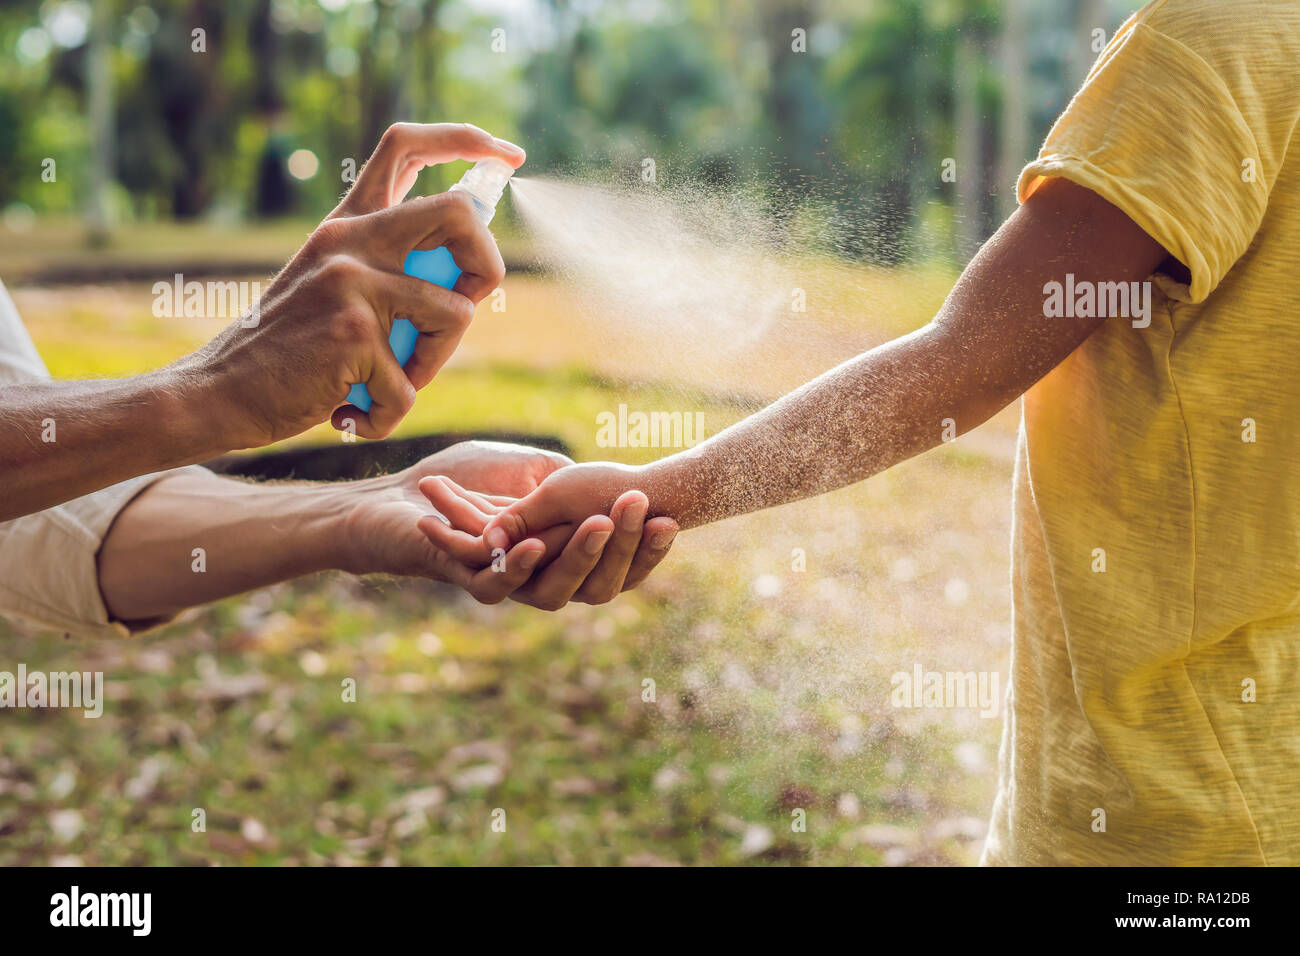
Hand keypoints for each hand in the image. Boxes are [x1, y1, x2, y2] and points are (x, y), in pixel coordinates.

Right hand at [187, 123, 525, 448]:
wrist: (220, 391)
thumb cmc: (290, 351)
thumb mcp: (332, 286)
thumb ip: (389, 268)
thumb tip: (470, 273)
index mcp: (346, 224)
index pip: (406, 146)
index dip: (465, 140)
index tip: (507, 155)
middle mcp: (350, 241)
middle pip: (457, 213)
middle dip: (487, 264)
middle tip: (466, 305)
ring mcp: (351, 283)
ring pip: (456, 314)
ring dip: (434, 364)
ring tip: (388, 383)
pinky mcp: (353, 334)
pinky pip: (412, 385)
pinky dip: (390, 414)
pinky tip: (353, 414)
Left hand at [343, 442, 677, 608]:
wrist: (401, 494)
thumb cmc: (466, 479)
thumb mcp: (536, 471)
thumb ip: (573, 485)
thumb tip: (626, 488)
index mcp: (565, 558)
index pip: (619, 565)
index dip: (646, 549)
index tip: (671, 519)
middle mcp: (542, 580)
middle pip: (596, 583)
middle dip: (622, 545)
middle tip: (639, 507)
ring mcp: (507, 585)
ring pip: (553, 589)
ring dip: (578, 555)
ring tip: (599, 523)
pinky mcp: (468, 581)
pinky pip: (499, 586)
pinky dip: (516, 565)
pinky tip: (532, 545)